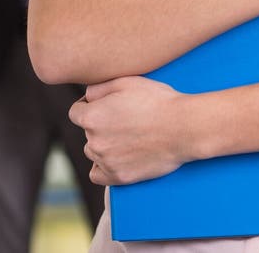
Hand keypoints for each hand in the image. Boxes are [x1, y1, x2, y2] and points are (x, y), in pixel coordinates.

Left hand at [69, 76, 191, 185]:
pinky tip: (116, 156)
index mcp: (92, 117)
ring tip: (126, 135)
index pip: (76, 112)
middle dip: (100, 123)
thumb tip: (86, 95)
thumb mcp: (126, 81)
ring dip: (103, 143)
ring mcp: (106, 162)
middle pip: (87, 132)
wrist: (183, 127)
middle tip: (124, 117)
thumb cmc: (157, 100)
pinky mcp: (119, 177)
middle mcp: (94, 141)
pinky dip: (103, 166)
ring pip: (93, 151)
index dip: (88, 105)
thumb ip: (98, 87)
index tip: (104, 105)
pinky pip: (98, 174)